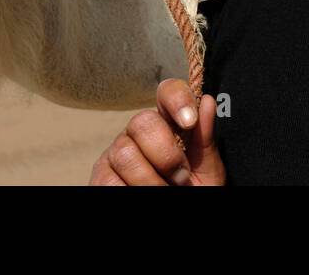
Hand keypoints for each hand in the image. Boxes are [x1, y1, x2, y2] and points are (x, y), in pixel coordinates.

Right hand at [89, 78, 224, 184]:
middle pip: (141, 122)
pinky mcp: (101, 176)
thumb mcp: (205, 168)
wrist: (174, 216)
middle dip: (166, 154)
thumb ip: (205, 139)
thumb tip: (207, 102)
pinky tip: (143, 196)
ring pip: (124, 154)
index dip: (177, 99)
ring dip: (150, 180)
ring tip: (165, 192)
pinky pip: (109, 180)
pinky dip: (130, 191)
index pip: (167, 92)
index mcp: (168, 122)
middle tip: (182, 178)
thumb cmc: (193, 190)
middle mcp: (138, 131)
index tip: (190, 122)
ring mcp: (116, 152)